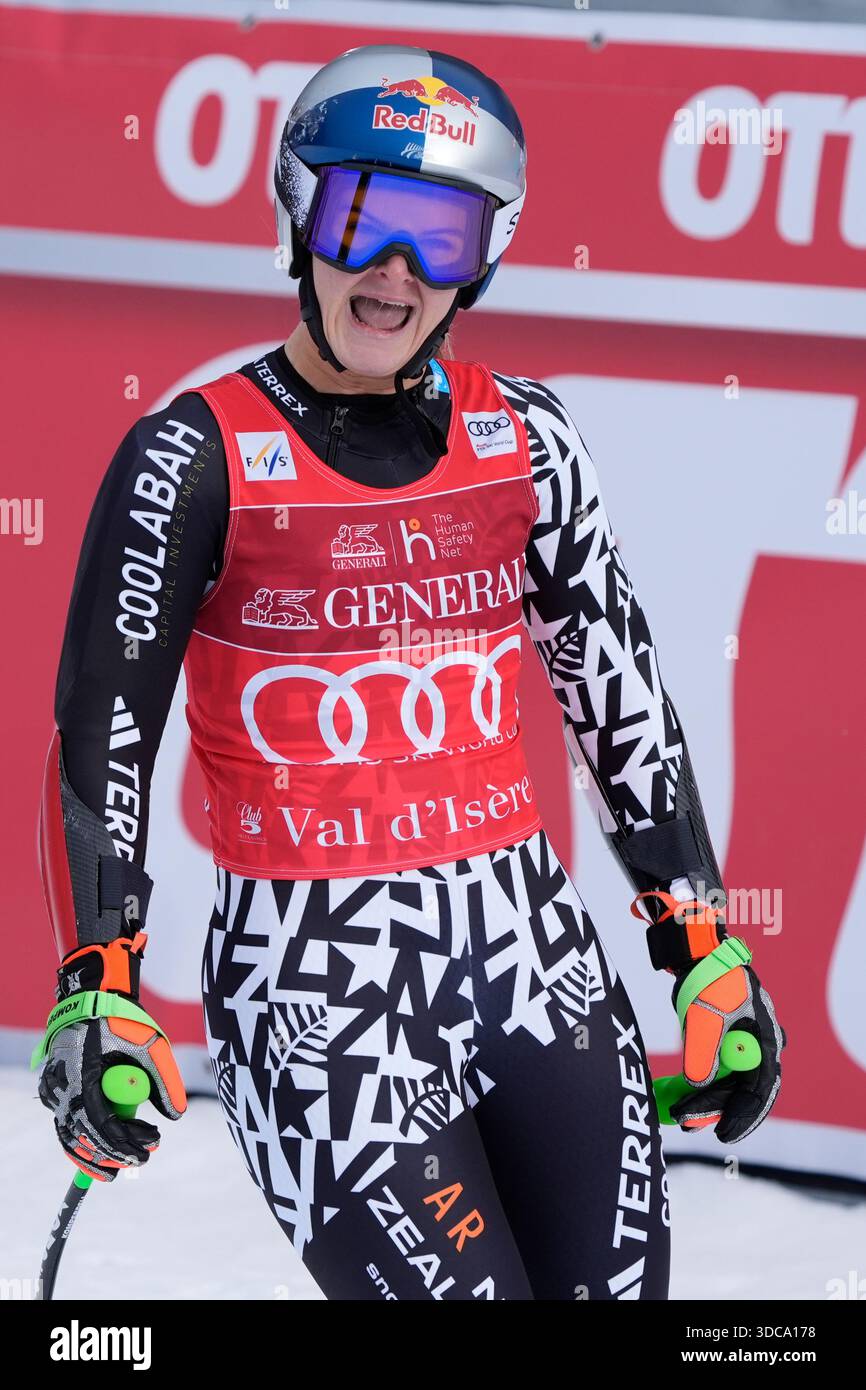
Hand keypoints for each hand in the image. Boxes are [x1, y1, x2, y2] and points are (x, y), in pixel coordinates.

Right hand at [34, 932, 186, 1181]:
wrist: (92, 995)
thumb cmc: (123, 1017)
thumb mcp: (152, 1044)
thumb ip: (166, 1081)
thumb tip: (177, 1117)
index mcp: (82, 1076)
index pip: (99, 1125)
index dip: (122, 1145)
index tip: (146, 1152)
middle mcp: (61, 1087)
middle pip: (81, 1137)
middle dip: (111, 1154)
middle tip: (141, 1160)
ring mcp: (53, 1088)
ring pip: (70, 1135)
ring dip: (95, 1153)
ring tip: (121, 1165)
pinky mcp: (55, 1087)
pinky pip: (67, 1122)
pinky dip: (83, 1138)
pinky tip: (100, 1153)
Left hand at [668, 939, 785, 1143]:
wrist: (699, 957)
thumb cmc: (708, 980)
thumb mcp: (705, 1015)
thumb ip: (704, 1050)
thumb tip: (698, 1085)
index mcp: (766, 1039)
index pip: (761, 1087)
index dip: (743, 1114)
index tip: (723, 1133)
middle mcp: (760, 1048)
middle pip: (744, 1090)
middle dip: (717, 1111)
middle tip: (690, 1126)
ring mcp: (744, 1048)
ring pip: (729, 1086)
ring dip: (706, 1103)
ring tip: (680, 1118)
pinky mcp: (726, 1047)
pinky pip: (718, 1075)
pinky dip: (702, 1089)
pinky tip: (685, 1103)